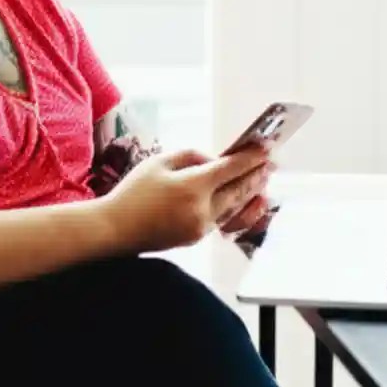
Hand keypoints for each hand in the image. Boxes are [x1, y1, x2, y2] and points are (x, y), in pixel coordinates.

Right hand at [101, 147, 269, 253]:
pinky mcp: (195, 238)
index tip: (266, 148)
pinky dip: (233, 207)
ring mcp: (200, 227)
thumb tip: (213, 161)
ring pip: (233, 207)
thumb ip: (190, 156)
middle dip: (257, 175)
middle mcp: (201, 209)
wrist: (114, 230)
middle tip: (272, 163)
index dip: (250, 157)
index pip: (230, 169)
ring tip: (263, 182)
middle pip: (238, 190)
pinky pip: (220, 219)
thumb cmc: (133, 192)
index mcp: (192, 186)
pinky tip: (240, 199)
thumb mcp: (159, 162)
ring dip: (250, 193)